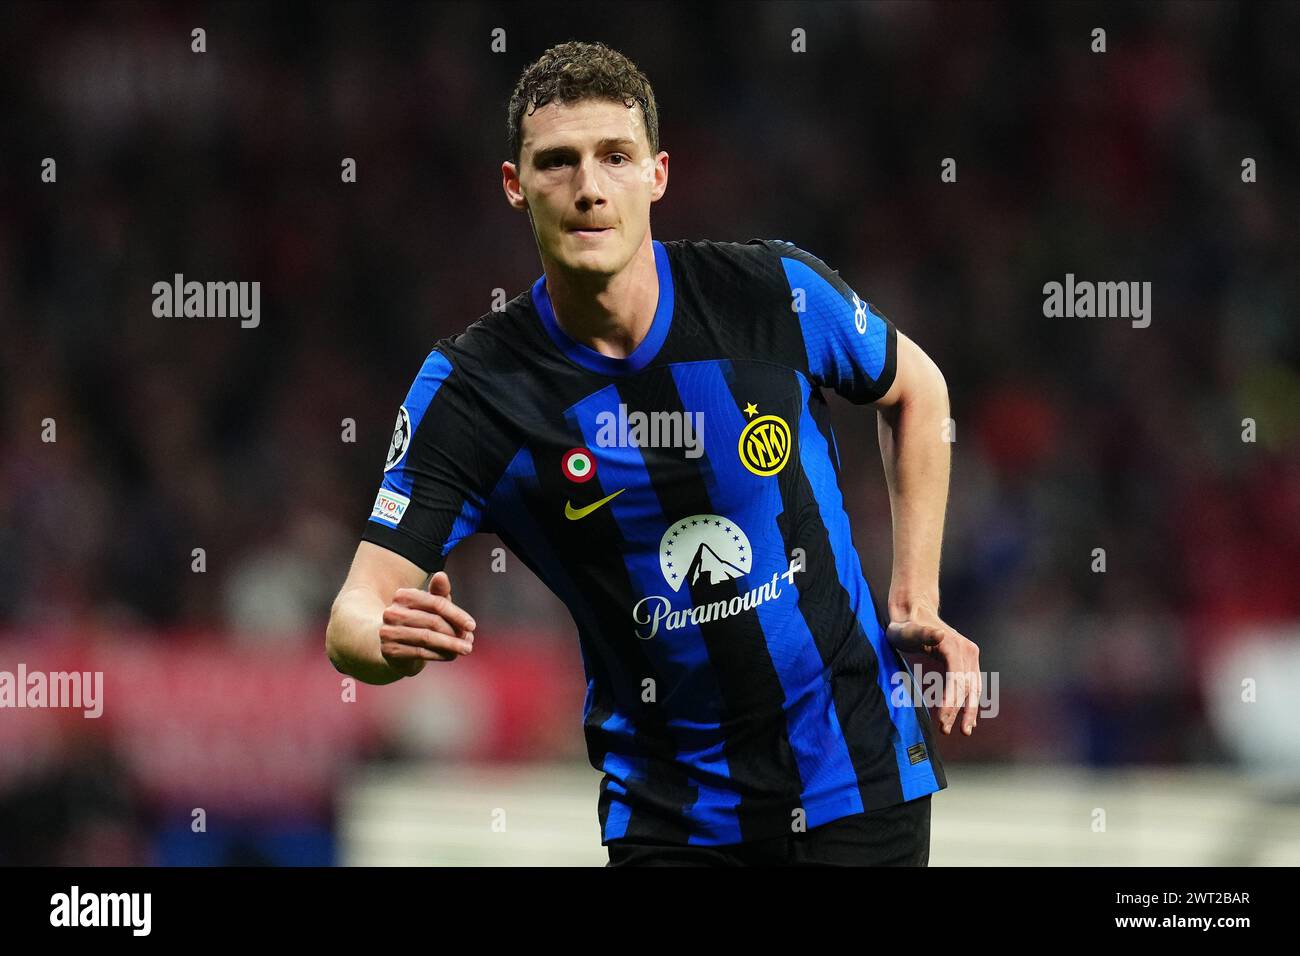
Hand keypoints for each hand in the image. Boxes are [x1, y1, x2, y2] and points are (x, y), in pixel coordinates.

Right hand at [379, 571, 476, 676]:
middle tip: (470, 641)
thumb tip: (441, 575)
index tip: (472, 626)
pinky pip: (421, 652)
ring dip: (451, 645)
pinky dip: (439, 654)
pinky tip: (450, 655)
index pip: (436, 603)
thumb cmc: (419, 621)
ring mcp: (389, 632)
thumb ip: (439, 592)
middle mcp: (392, 612)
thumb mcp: (431, 605)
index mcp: (403, 595)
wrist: (394, 645)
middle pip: (433, 622)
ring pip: (428, 638)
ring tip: (465, 649)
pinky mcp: (390, 651)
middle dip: (455, 632)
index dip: (457, 615)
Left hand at [886, 605, 980, 735]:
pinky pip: (972, 686)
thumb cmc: (906, 625)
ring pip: (973, 689)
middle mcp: (967, 651)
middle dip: (959, 711)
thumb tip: (940, 634)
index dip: (951, 701)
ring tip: (962, 731)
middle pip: (968, 687)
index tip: (942, 720)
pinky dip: (970, 703)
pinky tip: (968, 720)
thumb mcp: (907, 630)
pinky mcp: (967, 663)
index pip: (957, 679)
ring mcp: (970, 657)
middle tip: (945, 730)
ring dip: (968, 711)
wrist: (915, 613)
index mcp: (954, 646)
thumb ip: (921, 633)